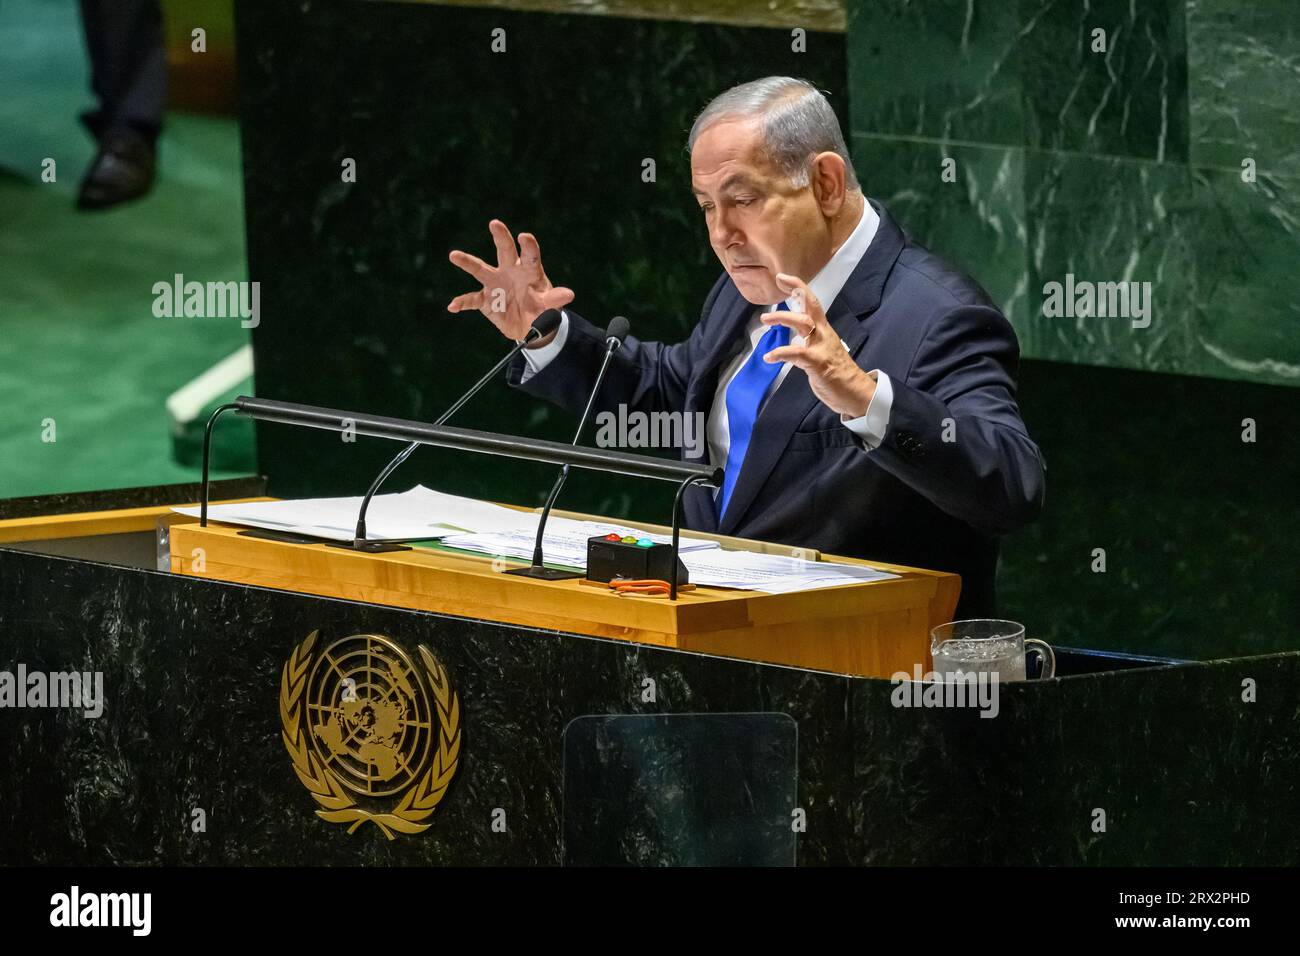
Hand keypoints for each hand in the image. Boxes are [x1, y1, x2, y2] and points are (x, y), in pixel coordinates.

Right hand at [447, 219, 574, 342]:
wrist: (528, 323)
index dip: (528, 245)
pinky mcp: (485, 299)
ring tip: (454, 255)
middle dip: (500, 236)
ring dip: (467, 262)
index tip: (524, 237)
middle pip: (504, 250)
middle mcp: (510, 270)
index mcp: (529, 270)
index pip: (530, 254)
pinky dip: (462, 302)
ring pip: (480, 268)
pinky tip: (452, 306)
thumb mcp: (549, 305)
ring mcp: (495, 283)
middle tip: (495, 223)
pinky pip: (472, 299)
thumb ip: (555, 299)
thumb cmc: (541, 307)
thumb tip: (569, 294)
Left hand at [762, 273, 875, 417]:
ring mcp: (821, 347)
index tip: (782, 278)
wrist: (854, 392)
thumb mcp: (820, 354)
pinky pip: (796, 354)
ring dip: (783, 319)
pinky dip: (780, 353)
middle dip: (793, 295)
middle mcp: (823, 334)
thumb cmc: (837, 374)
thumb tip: (793, 342)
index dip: (798, 288)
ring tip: (765, 320)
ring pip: (804, 324)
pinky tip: (769, 357)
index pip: (812, 303)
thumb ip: (806, 345)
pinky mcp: (817, 363)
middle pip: (810, 308)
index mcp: (824, 330)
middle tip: (773, 291)